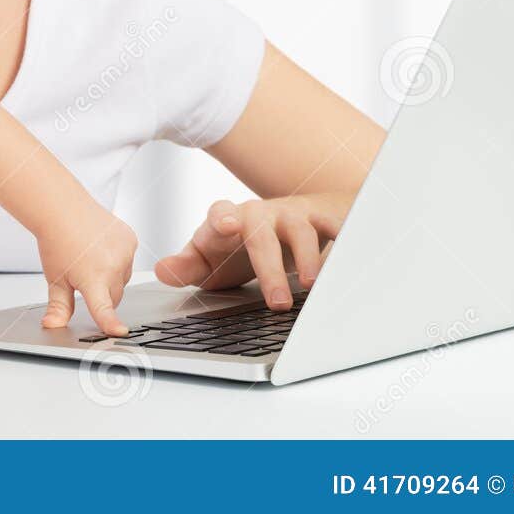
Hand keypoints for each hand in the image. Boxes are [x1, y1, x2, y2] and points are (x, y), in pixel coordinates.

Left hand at [37, 202, 137, 336]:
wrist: (62, 208)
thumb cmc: (57, 241)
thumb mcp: (55, 279)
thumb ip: (59, 307)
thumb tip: (53, 325)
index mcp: (91, 278)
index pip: (103, 308)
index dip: (111, 322)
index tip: (120, 332)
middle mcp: (112, 265)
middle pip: (115, 297)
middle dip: (103, 294)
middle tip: (84, 277)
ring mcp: (125, 252)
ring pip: (124, 279)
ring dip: (112, 277)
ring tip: (92, 258)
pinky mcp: (131, 240)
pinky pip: (129, 260)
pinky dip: (119, 259)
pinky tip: (102, 248)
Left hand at [153, 192, 350, 308]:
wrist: (284, 221)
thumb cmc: (239, 245)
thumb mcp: (210, 257)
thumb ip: (187, 265)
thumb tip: (163, 271)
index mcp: (226, 220)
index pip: (218, 212)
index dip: (221, 217)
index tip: (226, 225)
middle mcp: (259, 214)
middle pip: (262, 231)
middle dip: (270, 266)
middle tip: (276, 301)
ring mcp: (292, 215)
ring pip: (301, 229)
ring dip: (308, 257)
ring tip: (311, 285)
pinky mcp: (321, 221)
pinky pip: (335, 228)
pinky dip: (344, 243)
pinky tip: (350, 262)